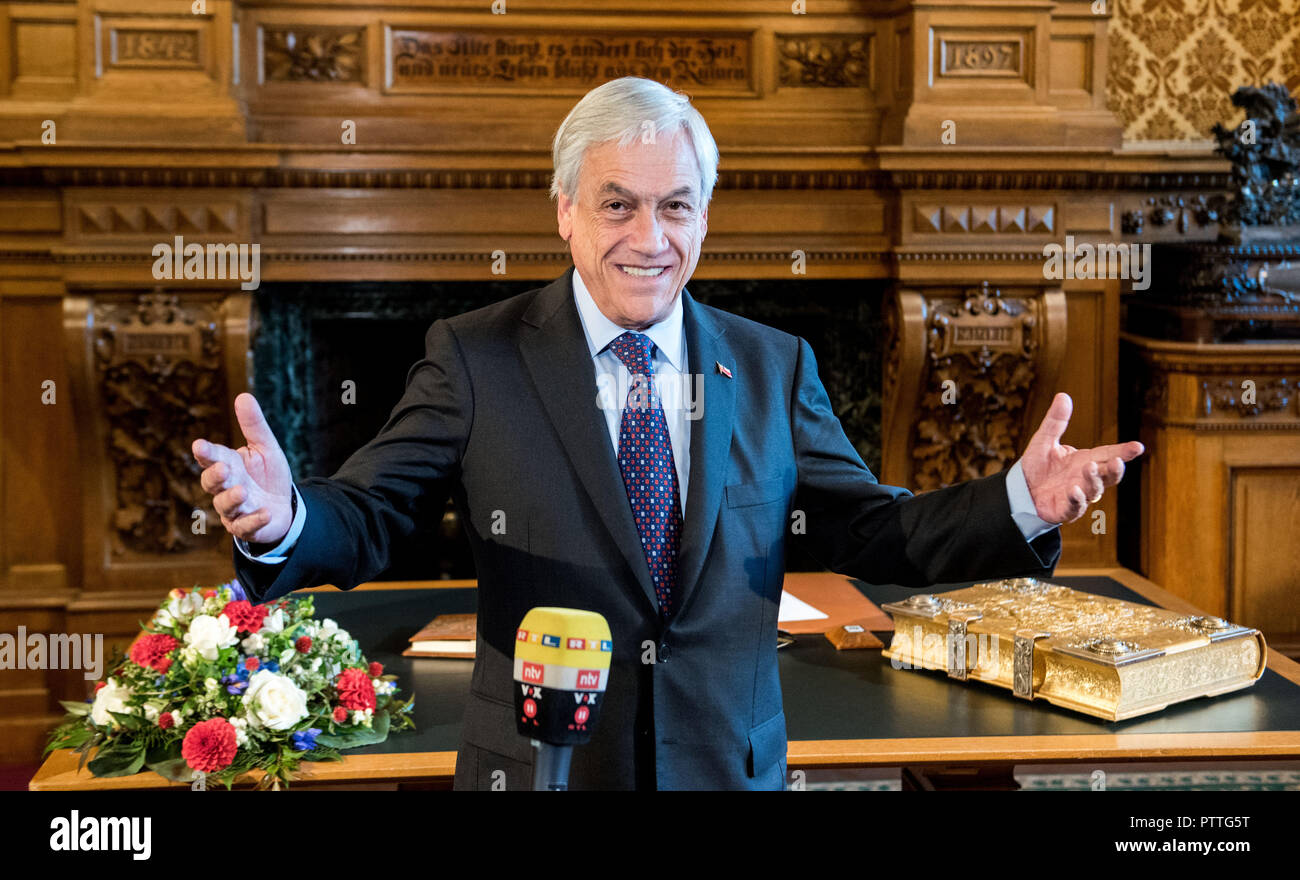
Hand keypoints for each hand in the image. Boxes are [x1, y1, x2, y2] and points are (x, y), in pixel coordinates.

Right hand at [192, 393, 294, 544]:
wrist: (284, 506)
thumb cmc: (268, 476)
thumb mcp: (266, 448)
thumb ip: (254, 426)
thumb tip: (243, 396)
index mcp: (227, 464)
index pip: (211, 457)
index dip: (205, 452)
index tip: (200, 445)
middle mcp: (225, 487)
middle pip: (211, 482)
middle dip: (215, 476)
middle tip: (224, 468)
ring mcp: (233, 510)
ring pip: (225, 506)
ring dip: (232, 498)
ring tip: (243, 491)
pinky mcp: (246, 527)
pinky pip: (245, 526)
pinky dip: (254, 520)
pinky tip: (265, 512)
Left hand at [1019, 392, 1143, 523]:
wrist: (1020, 489)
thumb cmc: (1037, 465)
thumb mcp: (1044, 440)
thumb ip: (1056, 421)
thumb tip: (1063, 395)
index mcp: (1085, 460)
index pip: (1108, 454)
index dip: (1123, 451)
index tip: (1138, 447)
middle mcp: (1086, 478)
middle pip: (1108, 475)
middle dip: (1114, 469)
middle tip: (1116, 461)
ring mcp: (1078, 495)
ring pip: (1094, 490)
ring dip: (1094, 480)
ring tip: (1088, 468)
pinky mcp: (1065, 510)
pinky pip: (1074, 507)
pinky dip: (1077, 500)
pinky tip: (1074, 490)